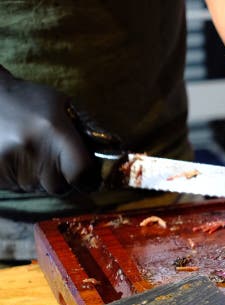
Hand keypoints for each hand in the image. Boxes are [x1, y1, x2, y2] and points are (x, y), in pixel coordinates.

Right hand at [0, 69, 101, 193]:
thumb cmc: (29, 99)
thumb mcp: (63, 105)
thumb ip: (89, 127)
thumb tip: (117, 150)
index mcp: (56, 133)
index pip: (81, 175)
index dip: (85, 178)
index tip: (83, 175)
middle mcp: (33, 150)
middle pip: (59, 187)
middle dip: (60, 178)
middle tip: (50, 157)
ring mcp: (9, 163)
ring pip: (36, 188)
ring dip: (37, 178)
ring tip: (28, 152)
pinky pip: (14, 188)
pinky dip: (17, 178)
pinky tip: (13, 156)